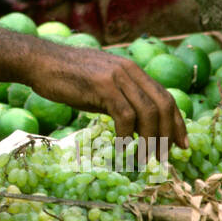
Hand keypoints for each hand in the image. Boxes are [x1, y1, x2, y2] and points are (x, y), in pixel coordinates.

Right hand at [29, 45, 189, 148]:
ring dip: (150, 140)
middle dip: (168, 134)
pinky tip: (121, 147)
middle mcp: (129, 70)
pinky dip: (127, 136)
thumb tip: (140, 128)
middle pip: (162, 105)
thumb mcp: (101, 88)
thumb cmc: (66, 77)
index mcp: (132, 70)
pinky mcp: (102, 86)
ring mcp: (116, 77)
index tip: (181, 144)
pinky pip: (124, 116)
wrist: (39, 62)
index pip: (165, 97)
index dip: (177, 122)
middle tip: (164, 157)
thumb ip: (121, 101)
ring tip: (145, 158)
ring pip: (147, 112)